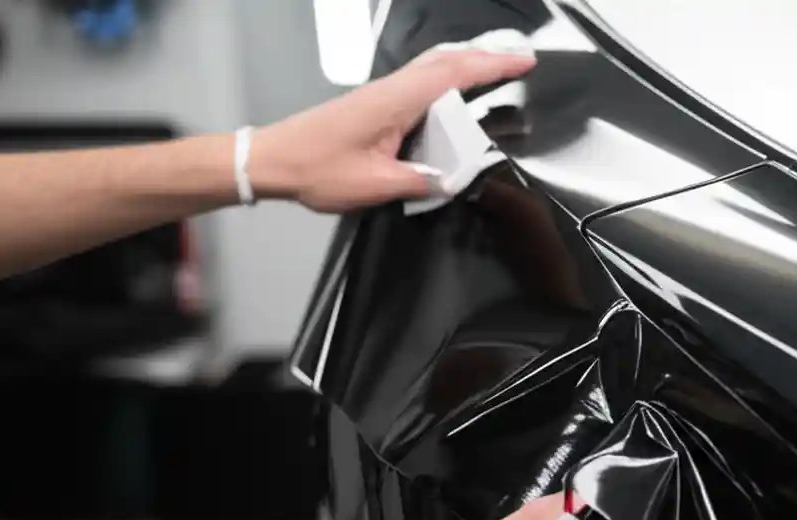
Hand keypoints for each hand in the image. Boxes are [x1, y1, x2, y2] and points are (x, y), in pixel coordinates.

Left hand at [250, 48, 535, 212]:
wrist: (273, 160)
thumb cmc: (317, 169)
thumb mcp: (373, 185)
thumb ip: (418, 181)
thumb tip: (452, 180)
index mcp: (395, 102)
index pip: (453, 73)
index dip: (491, 64)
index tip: (524, 61)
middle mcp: (390, 89)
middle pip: (445, 60)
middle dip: (486, 56)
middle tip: (519, 60)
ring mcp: (381, 93)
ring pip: (432, 67)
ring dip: (466, 64)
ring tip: (496, 71)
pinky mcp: (374, 103)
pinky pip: (419, 81)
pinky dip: (445, 77)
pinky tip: (452, 94)